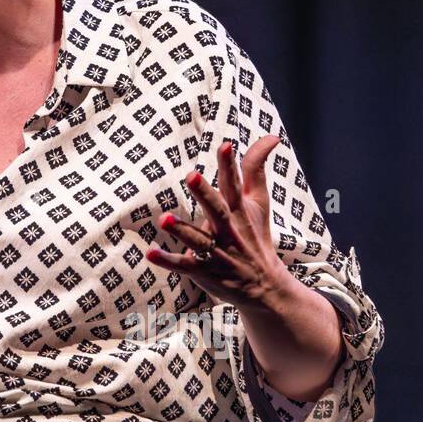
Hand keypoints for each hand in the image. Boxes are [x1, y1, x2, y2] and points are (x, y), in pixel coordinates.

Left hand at [145, 136, 293, 312]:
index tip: (226, 145)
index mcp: (239, 209)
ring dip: (182, 230)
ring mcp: (218, 252)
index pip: (235, 184)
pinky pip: (185, 266)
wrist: (265, 286)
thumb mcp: (259, 201)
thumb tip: (272, 135)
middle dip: (205, 193)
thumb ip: (256, 168)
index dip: (230, 165)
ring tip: (163, 219)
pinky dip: (167, 261)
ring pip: (199, 240)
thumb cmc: (255, 234)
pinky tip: (149, 253)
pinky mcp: (206, 272)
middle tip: (192, 175)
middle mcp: (229, 229)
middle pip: (217, 209)